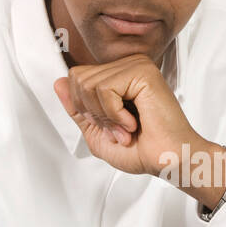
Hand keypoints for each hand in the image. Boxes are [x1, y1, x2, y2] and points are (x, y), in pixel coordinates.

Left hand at [52, 54, 225, 206]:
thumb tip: (58, 82)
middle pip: (78, 78)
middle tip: (117, 130)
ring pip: (88, 84)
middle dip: (92, 113)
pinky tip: (133, 123)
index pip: (76, 77)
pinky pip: (105, 89)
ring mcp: (136, 65)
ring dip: (104, 116)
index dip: (84, 108)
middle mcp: (127, 65)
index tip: (109, 128)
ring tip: (126, 129)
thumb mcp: (97, 131)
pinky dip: (114, 114)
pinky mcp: (142, 72)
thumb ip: (78, 108)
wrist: (167, 161)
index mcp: (118, 75)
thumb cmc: (142, 150)